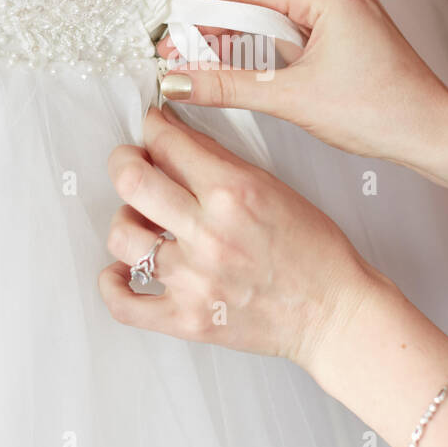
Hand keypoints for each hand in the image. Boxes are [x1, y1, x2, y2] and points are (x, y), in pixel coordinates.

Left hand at [98, 105, 389, 367]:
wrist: (334, 314)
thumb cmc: (315, 251)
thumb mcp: (275, 188)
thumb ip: (221, 160)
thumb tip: (176, 133)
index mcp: (234, 193)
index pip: (168, 143)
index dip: (152, 127)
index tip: (150, 126)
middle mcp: (210, 234)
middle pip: (132, 182)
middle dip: (123, 161)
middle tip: (129, 162)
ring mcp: (195, 280)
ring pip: (122, 237)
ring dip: (125, 221)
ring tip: (141, 222)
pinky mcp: (187, 320)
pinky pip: (124, 303)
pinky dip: (112, 284)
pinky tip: (123, 270)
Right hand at [158, 0, 447, 165]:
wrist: (431, 133)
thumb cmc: (381, 110)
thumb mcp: (291, 98)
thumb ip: (227, 85)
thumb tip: (181, 81)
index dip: (202, 23)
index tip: (173, 47)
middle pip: (256, 0)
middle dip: (218, 30)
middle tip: (185, 60)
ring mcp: (345, 9)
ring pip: (274, 16)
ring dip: (243, 41)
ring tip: (212, 70)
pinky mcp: (348, 31)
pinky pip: (296, 30)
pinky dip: (270, 49)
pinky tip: (252, 72)